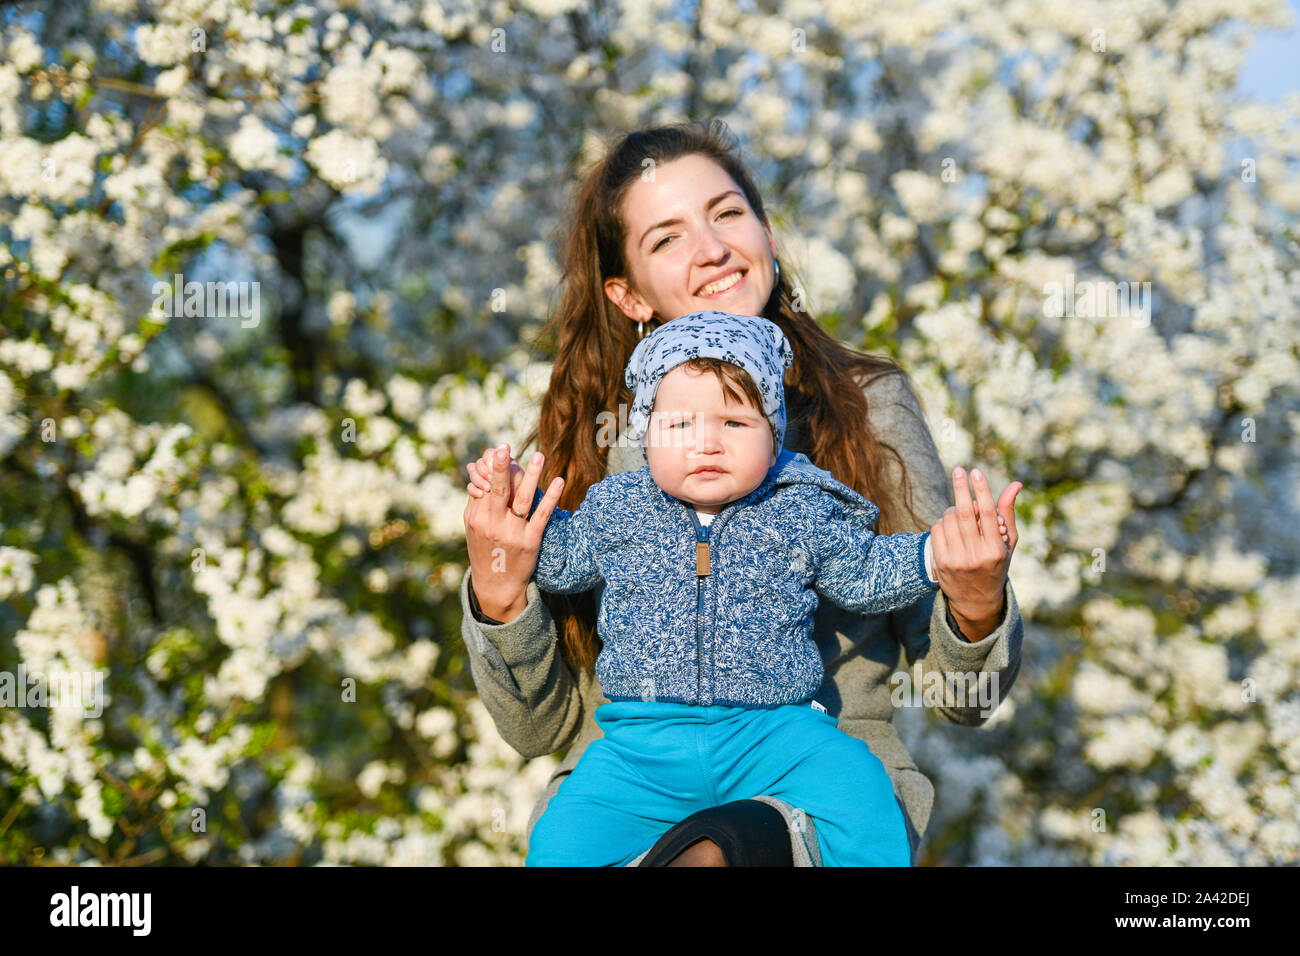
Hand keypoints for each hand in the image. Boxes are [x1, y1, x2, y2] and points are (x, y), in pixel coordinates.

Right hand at [462, 443, 564, 621]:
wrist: (496, 585)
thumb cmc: (484, 550)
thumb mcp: (472, 528)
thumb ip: (476, 502)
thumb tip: (479, 473)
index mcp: (477, 518)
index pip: (485, 487)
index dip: (492, 468)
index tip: (499, 450)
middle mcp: (493, 524)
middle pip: (498, 490)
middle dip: (500, 467)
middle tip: (505, 446)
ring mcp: (513, 533)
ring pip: (522, 499)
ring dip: (531, 476)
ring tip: (539, 455)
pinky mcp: (531, 541)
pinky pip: (542, 515)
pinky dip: (551, 497)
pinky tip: (559, 480)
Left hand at [929, 467, 1021, 637]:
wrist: (976, 600)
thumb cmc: (996, 565)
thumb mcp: (1007, 543)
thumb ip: (1007, 513)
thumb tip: (1015, 484)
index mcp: (996, 550)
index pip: (987, 513)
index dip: (980, 491)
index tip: (975, 472)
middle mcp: (976, 556)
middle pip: (964, 513)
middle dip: (960, 488)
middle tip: (959, 470)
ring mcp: (956, 560)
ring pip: (949, 520)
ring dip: (953, 509)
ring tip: (959, 513)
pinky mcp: (940, 563)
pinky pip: (937, 530)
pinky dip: (942, 522)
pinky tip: (950, 527)